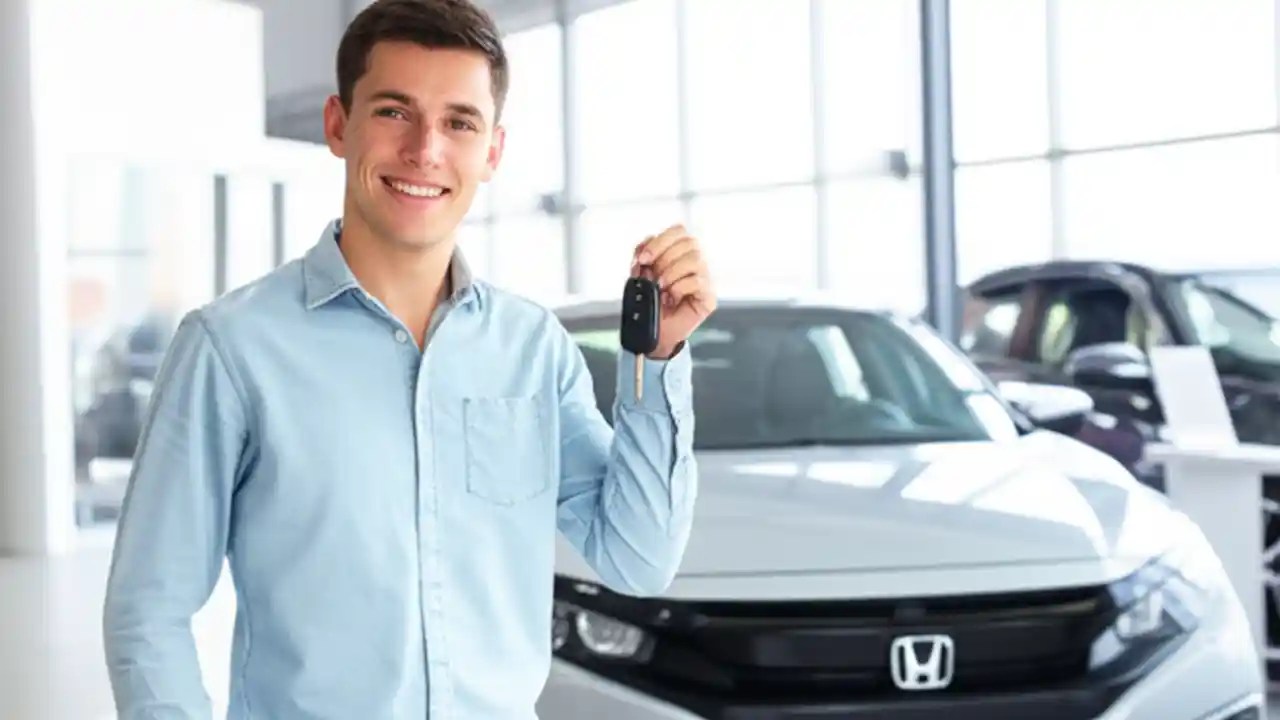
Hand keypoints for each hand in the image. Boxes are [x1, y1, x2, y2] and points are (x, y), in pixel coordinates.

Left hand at [631, 224, 716, 358]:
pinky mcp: (709, 296)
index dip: (660, 241)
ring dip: (671, 273)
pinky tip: (671, 297)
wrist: (656, 333)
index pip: (679, 231)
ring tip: (660, 287)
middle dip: (664, 258)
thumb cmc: (652, 303)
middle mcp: (696, 262)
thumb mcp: (640, 276)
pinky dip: (679, 287)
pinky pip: (698, 281)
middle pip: (689, 242)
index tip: (644, 258)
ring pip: (694, 260)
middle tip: (651, 276)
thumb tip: (643, 250)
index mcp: (680, 252)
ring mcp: (705, 278)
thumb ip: (642, 258)